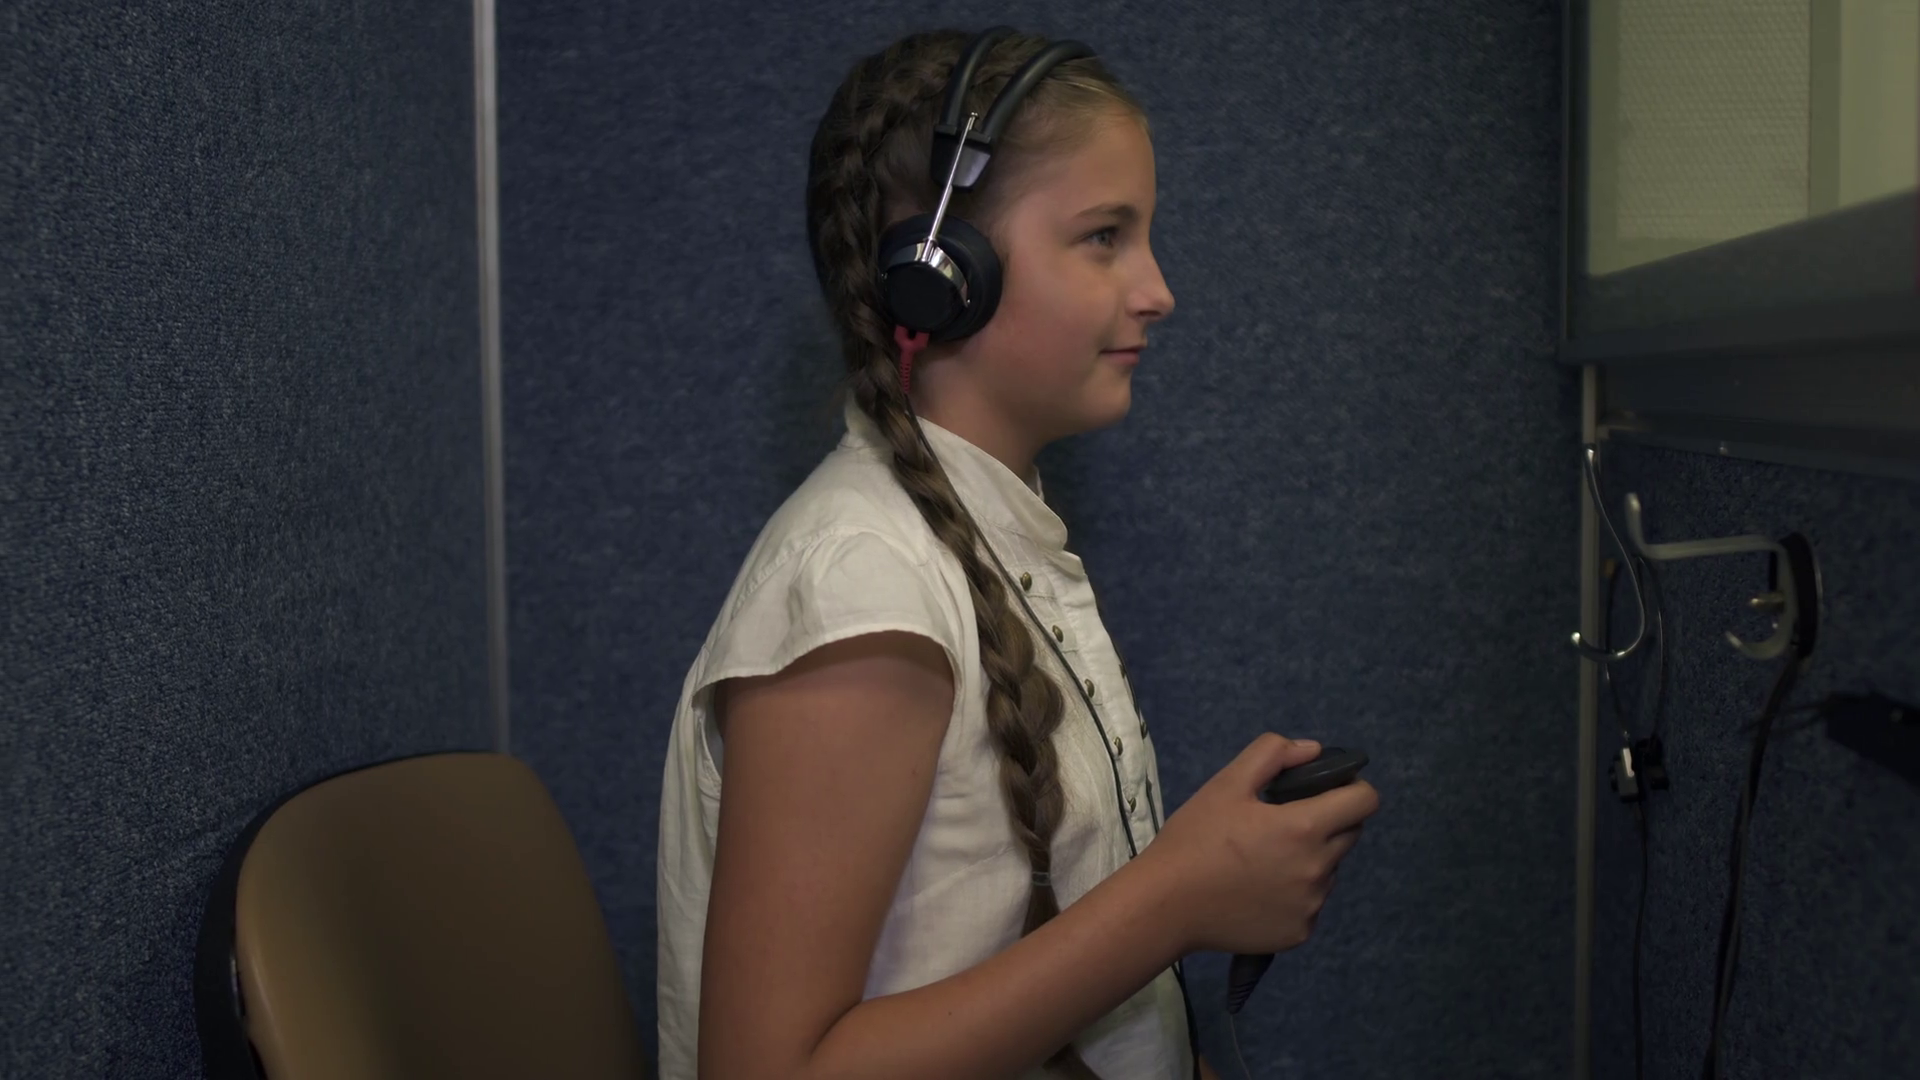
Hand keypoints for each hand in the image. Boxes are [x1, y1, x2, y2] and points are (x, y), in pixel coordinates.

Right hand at [1142, 733, 1378, 955]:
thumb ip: (1272, 755)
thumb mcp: (1226, 784)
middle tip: (1283, 823)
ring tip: (1262, 861)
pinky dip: (1293, 894)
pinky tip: (1257, 892)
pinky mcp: (1299, 933)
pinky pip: (1310, 904)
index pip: (1365, 801)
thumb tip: (1313, 750)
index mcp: (1305, 828)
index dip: (1352, 788)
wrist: (1166, 906)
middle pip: (1350, 835)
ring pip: (1328, 871)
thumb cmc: (1195, 839)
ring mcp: (1311, 906)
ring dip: (1309, 859)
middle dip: (1328, 822)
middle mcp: (1319, 869)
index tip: (1326, 789)